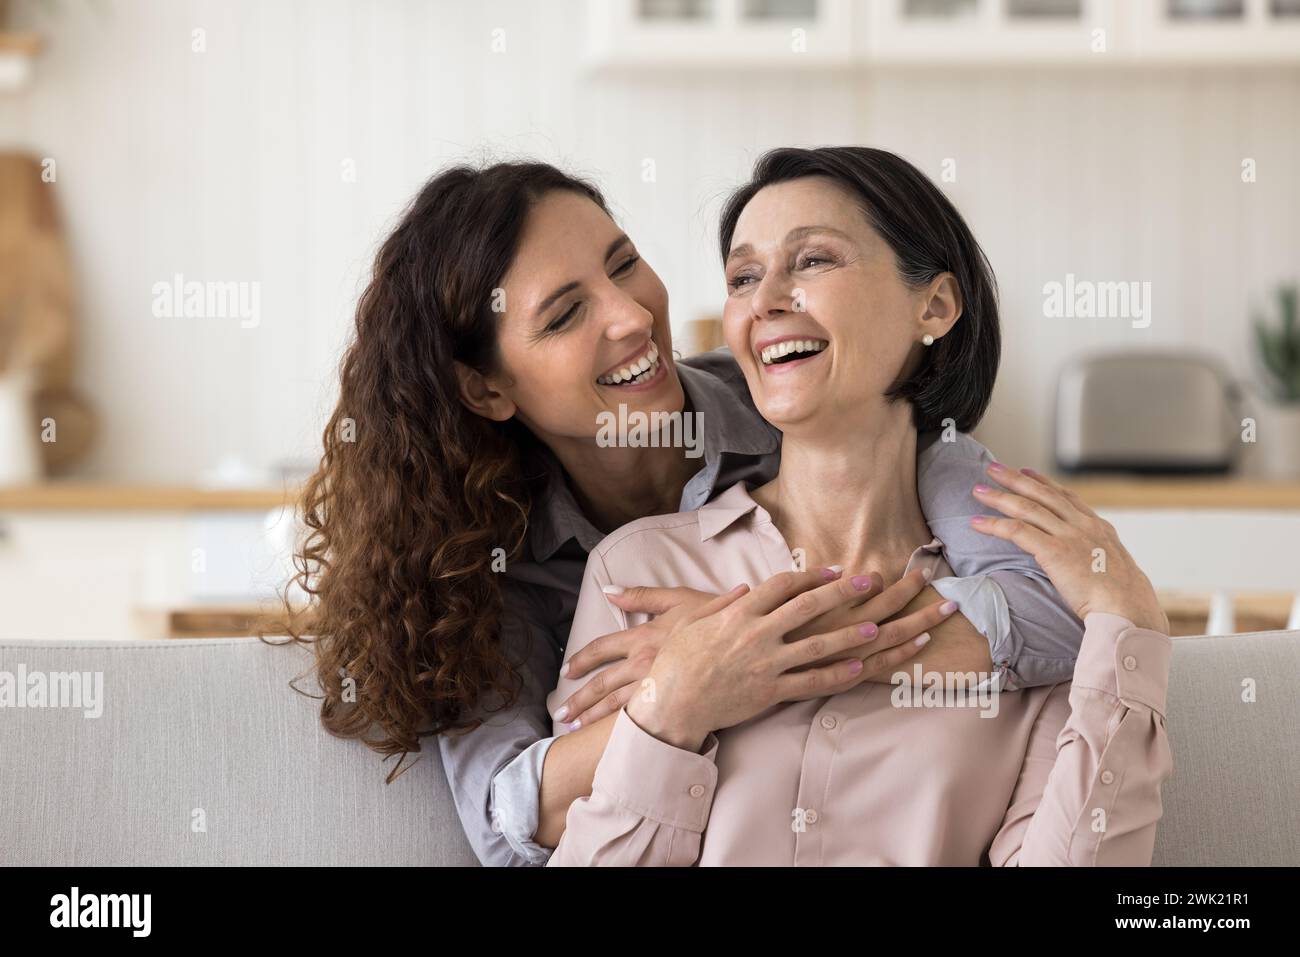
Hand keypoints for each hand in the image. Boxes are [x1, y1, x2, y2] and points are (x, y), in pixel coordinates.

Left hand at [558, 586, 717, 728]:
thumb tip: (609, 591)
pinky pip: (640, 722)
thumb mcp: (679, 599)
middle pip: (601, 686)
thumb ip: (641, 596)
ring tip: (574, 730)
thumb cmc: (717, 619)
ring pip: (615, 709)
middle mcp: (644, 666)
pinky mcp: (674, 708)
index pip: (601, 649)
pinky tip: (611, 740)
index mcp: (643, 638)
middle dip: (578, 701)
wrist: (750, 645)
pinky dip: (620, 732)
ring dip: (591, 719)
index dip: (580, 660)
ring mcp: (658, 690)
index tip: (565, 672)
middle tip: (560, 714)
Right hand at [625, 567, 956, 751]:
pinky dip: (837, 675)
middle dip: (842, 593)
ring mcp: (766, 664)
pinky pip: (811, 683)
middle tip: (870, 581)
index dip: (811, 575)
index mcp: (739, 613)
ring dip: (851, 634)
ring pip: (818, 646)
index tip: (834, 570)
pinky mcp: (770, 692)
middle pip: (808, 607)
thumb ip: (722, 602)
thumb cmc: (677, 661)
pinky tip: (859, 668)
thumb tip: (747, 586)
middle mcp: (757, 634)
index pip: (782, 585)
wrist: (672, 703)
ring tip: (879, 626)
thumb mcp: (692, 622)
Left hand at [971, 464, 1167, 634]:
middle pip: (1043, 494)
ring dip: (999, 497)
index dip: (1044, 482)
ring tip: (979, 490)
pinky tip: (977, 523)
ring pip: (1027, 507)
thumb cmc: (1123, 599)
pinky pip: (1017, 531)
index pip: (1066, 497)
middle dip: (1015, 479)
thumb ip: (1097, 557)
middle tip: (994, 468)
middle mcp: (1083, 525)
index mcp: (1098, 527)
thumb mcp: (1114, 568)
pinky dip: (994, 525)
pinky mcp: (1053, 551)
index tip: (1026, 470)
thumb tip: (1088, 563)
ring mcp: (1068, 536)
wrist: (1128, 607)